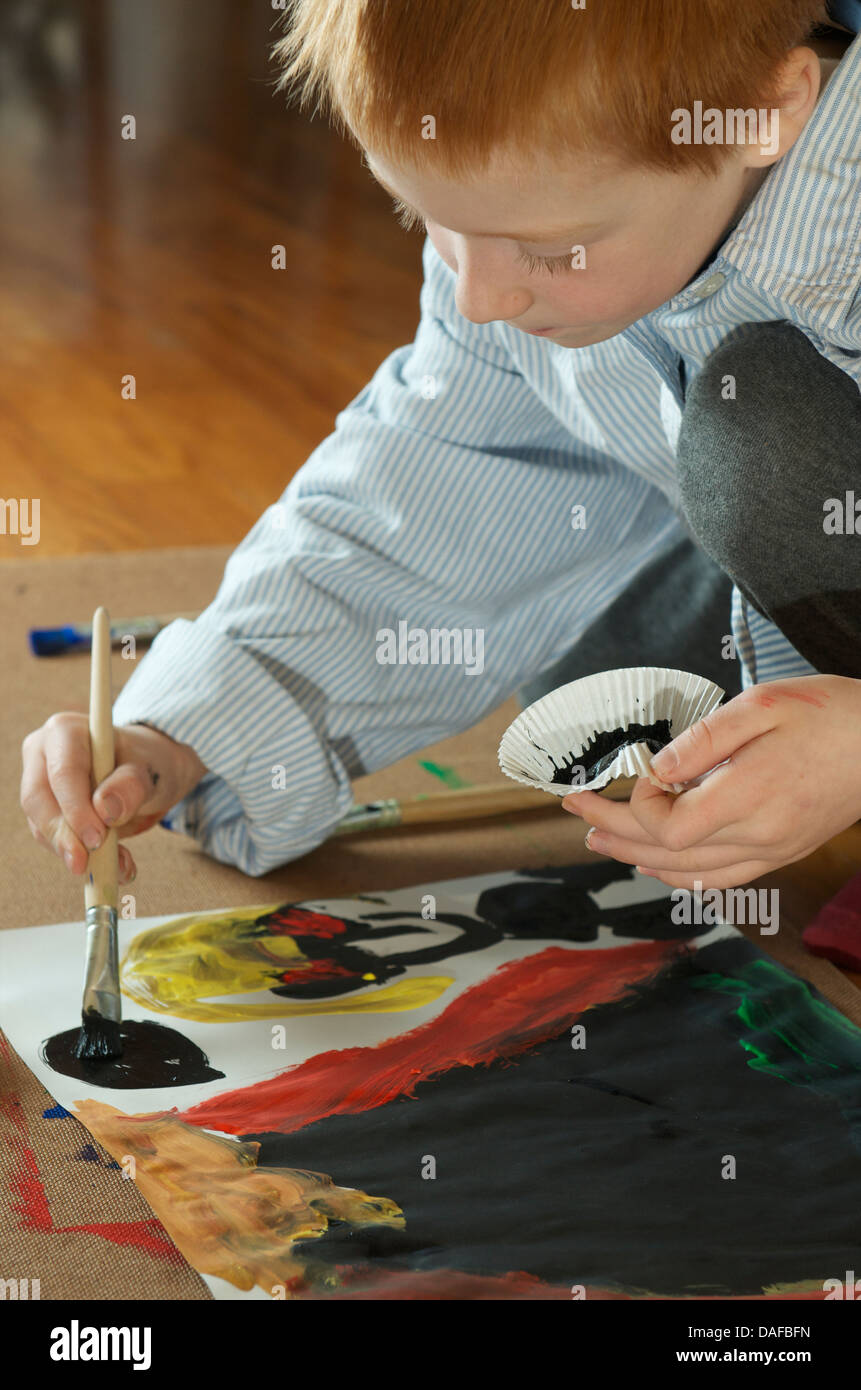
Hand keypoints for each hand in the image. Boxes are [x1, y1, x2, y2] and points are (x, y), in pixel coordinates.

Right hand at [21, 713, 206, 883]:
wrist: (148, 772)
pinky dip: (80, 857)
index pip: (62, 772)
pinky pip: (54, 840)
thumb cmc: (147, 761)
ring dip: (73, 852)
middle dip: (63, 836)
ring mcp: (40, 783)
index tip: (96, 838)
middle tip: (87, 865)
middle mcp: (43, 753)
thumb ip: (131, 786)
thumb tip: (105, 809)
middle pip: (39, 800)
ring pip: (41, 825)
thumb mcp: (150, 769)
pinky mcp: (46, 811)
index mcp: (66, 731)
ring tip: (114, 865)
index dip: (75, 808)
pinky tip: (111, 865)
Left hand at [561, 676, 860, 888]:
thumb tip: (656, 767)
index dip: (637, 806)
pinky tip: (657, 862)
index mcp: (748, 797)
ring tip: (600, 840)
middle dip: (615, 831)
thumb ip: (704, 740)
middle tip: (576, 807)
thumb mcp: (762, 706)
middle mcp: (757, 837)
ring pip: (690, 874)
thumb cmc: (828, 714)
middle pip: (667, 853)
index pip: (669, 827)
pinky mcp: (781, 853)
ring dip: (638, 857)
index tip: (635, 771)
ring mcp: (771, 851)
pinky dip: (680, 874)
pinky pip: (720, 879)